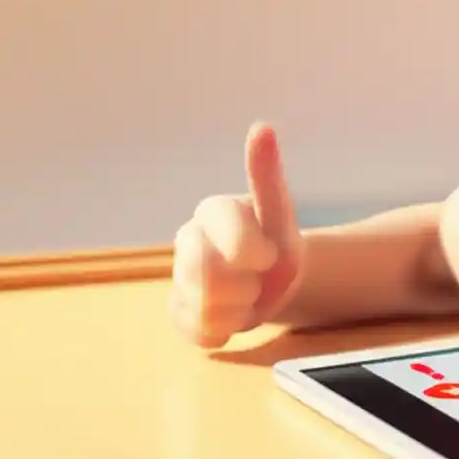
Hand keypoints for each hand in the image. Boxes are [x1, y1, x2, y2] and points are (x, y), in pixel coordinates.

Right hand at [170, 123, 304, 347]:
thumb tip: (263, 127)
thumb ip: (267, 175)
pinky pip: (196, 330)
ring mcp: (178, 276)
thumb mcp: (279, 212)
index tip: (268, 254)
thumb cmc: (277, 241)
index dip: (256, 256)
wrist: (275, 281)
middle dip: (246, 286)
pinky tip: (232, 316)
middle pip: (209, 278)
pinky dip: (222, 330)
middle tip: (258, 278)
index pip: (232, 242)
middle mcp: (187, 239)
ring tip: (247, 295)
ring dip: (239, 311)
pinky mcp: (178, 310)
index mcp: (211, 210)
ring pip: (206, 308)